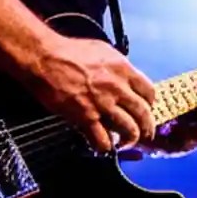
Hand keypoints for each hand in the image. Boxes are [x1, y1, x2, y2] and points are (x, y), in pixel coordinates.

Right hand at [27, 35, 156, 151]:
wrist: (46, 58)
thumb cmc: (68, 52)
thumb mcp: (102, 51)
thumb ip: (117, 67)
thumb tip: (124, 78)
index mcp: (123, 69)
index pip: (149, 91)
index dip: (150, 104)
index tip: (147, 109)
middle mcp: (117, 87)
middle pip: (143, 114)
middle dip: (147, 127)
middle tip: (146, 133)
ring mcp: (102, 104)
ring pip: (129, 129)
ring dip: (130, 139)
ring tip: (126, 142)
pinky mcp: (86, 117)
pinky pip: (103, 140)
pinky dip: (105, 146)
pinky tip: (103, 145)